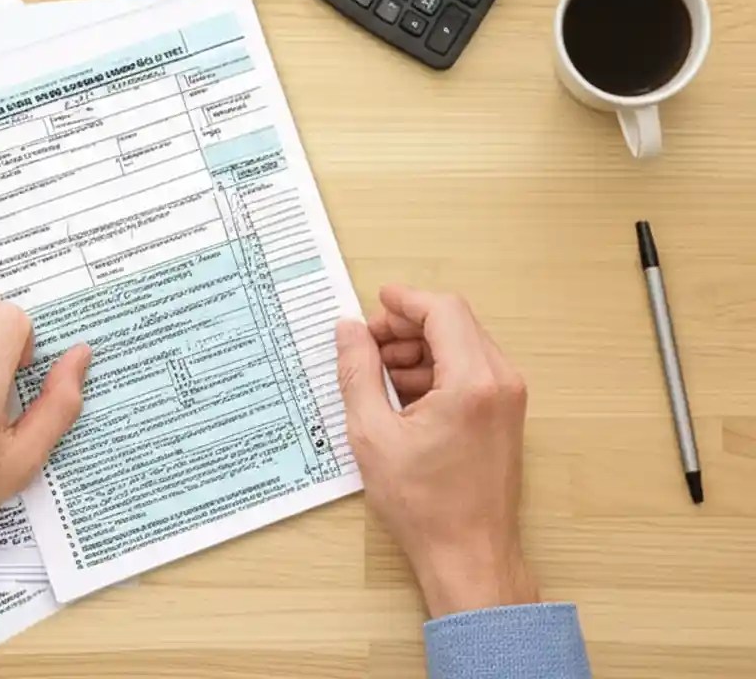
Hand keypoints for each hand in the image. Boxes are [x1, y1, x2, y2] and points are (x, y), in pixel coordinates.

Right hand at [335, 285, 537, 617]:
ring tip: (377, 378)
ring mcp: (508, 398)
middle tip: (365, 346)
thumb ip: (357, 373)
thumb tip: (348, 332)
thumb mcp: (372, 434)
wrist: (469, 555)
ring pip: (461, 346)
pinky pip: (469, 372)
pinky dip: (435, 372)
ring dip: (418, 351)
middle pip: (453, 324)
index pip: (442, 311)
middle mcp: (500, 381)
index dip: (404, 301)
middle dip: (406, 328)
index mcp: (472, 381)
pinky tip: (401, 397)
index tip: (374, 304)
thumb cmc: (425, 505)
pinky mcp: (505, 414)